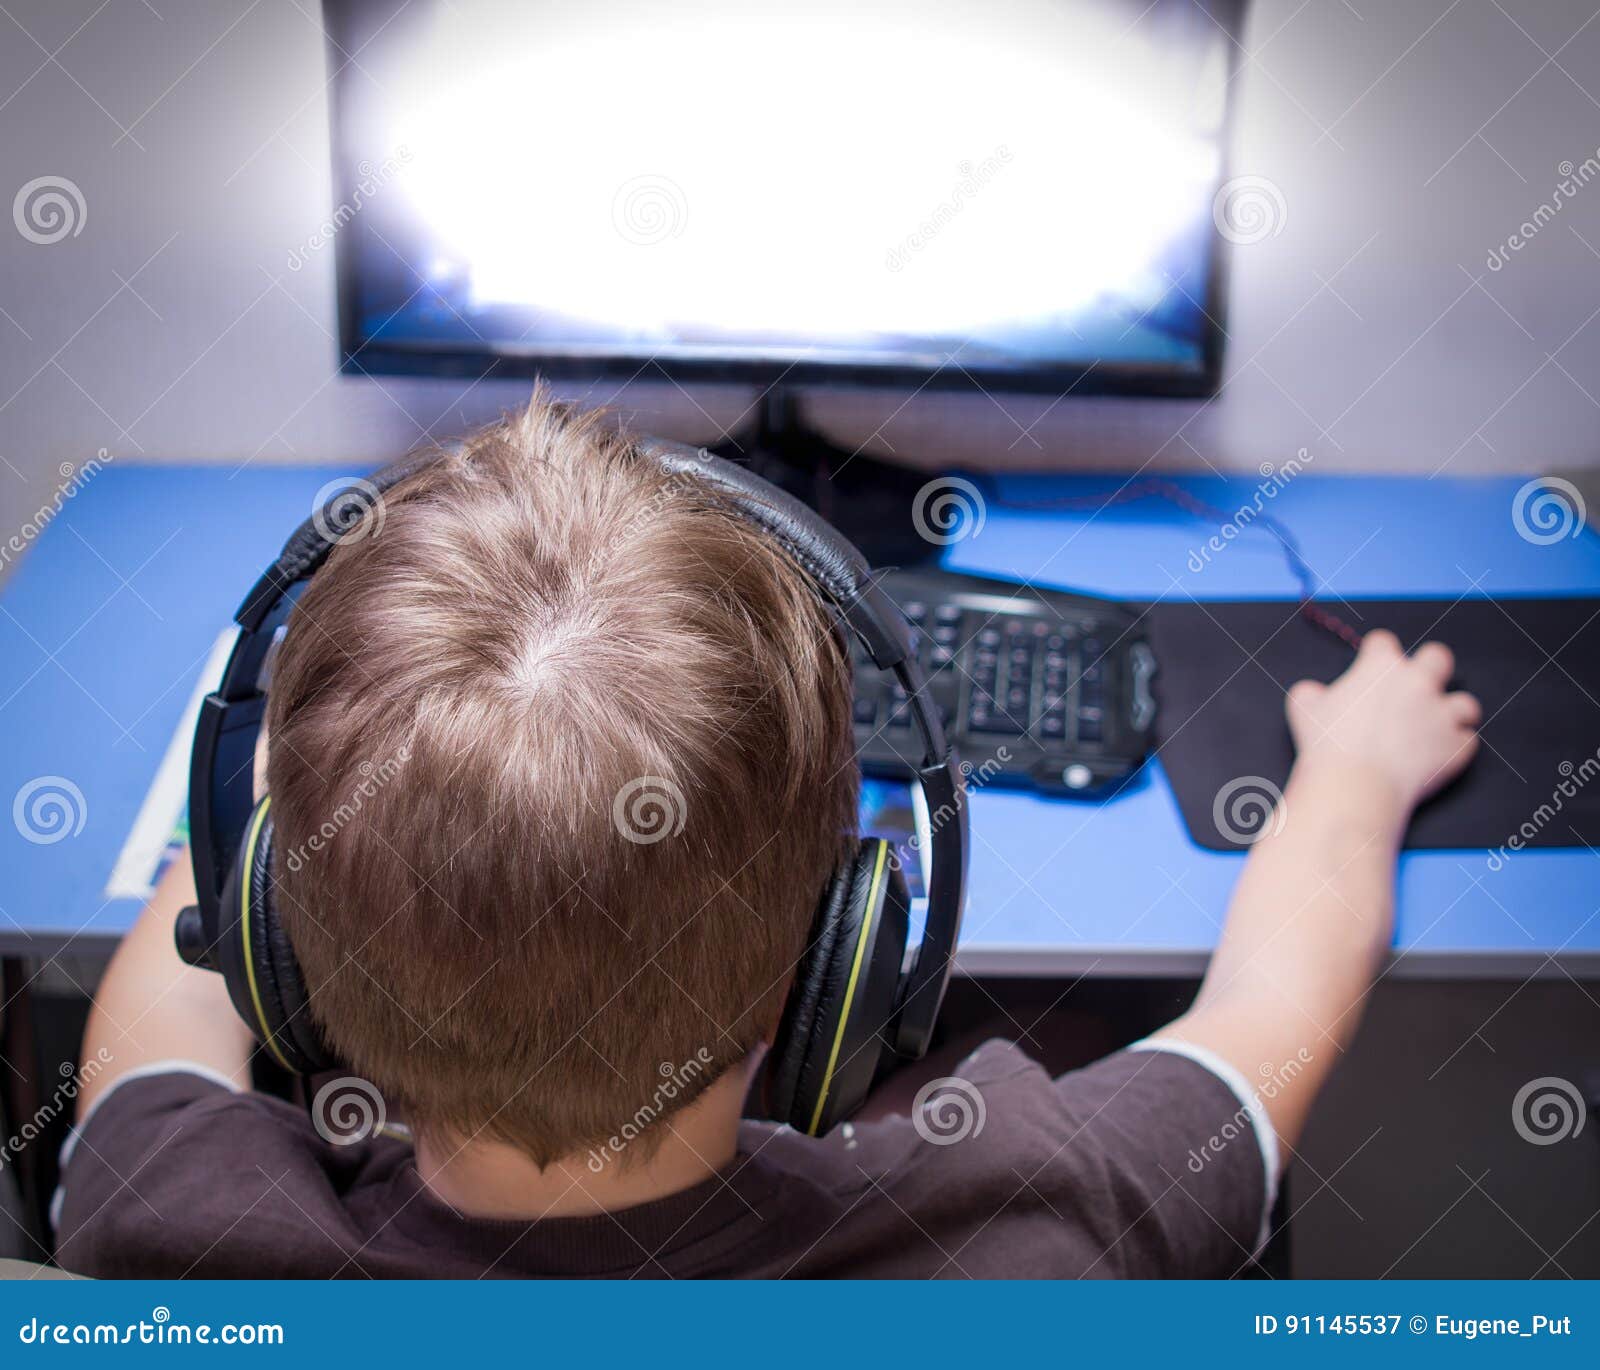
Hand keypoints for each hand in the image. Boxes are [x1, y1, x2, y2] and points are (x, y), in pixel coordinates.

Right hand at [1286, 630, 1480, 813]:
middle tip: (1414, 687)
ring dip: (1450, 712)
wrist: (1356, 786)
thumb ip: (1312, 691)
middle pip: (1438, 657)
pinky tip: (1437, 754)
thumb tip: (1315, 692)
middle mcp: (1419, 682)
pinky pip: (1467, 740)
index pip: (1384, 642)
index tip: (1371, 665)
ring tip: (1433, 726)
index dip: (1375, 653)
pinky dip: (1454, 747)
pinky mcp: (1458, 746)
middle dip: (1428, 668)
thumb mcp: (1303, 708)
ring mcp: (1443, 714)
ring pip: (1464, 703)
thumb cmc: (1327, 745)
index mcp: (1382, 667)